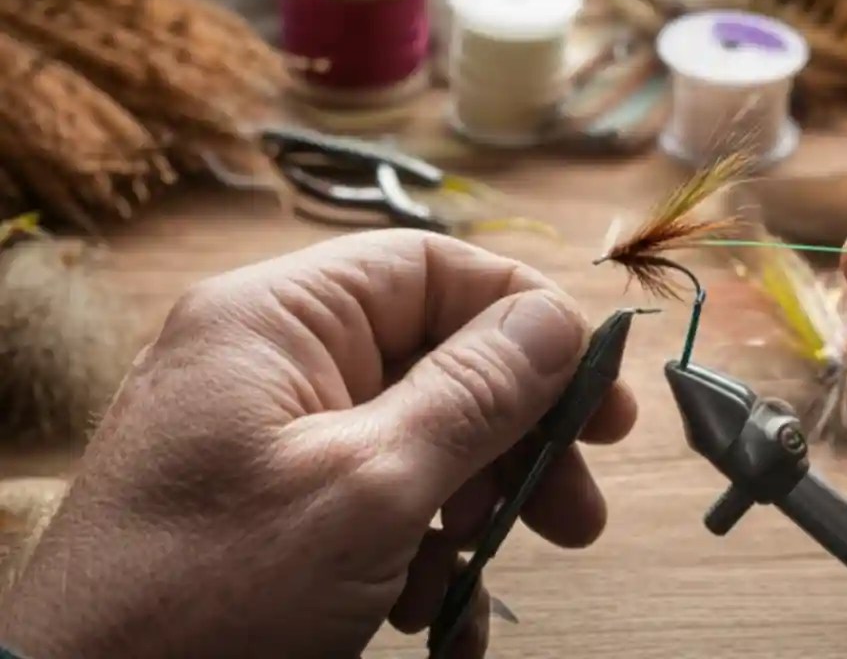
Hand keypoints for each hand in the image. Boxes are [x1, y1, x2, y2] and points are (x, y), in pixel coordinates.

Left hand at [0, 230, 635, 658]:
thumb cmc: (207, 594)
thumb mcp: (369, 488)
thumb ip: (474, 394)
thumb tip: (559, 320)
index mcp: (279, 320)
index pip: (433, 270)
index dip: (527, 322)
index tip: (597, 397)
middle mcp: (274, 365)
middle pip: (438, 361)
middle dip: (516, 439)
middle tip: (575, 509)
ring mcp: (270, 442)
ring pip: (418, 442)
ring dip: (473, 511)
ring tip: (491, 573)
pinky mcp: (272, 512)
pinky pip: (377, 503)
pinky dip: (421, 555)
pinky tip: (436, 618)